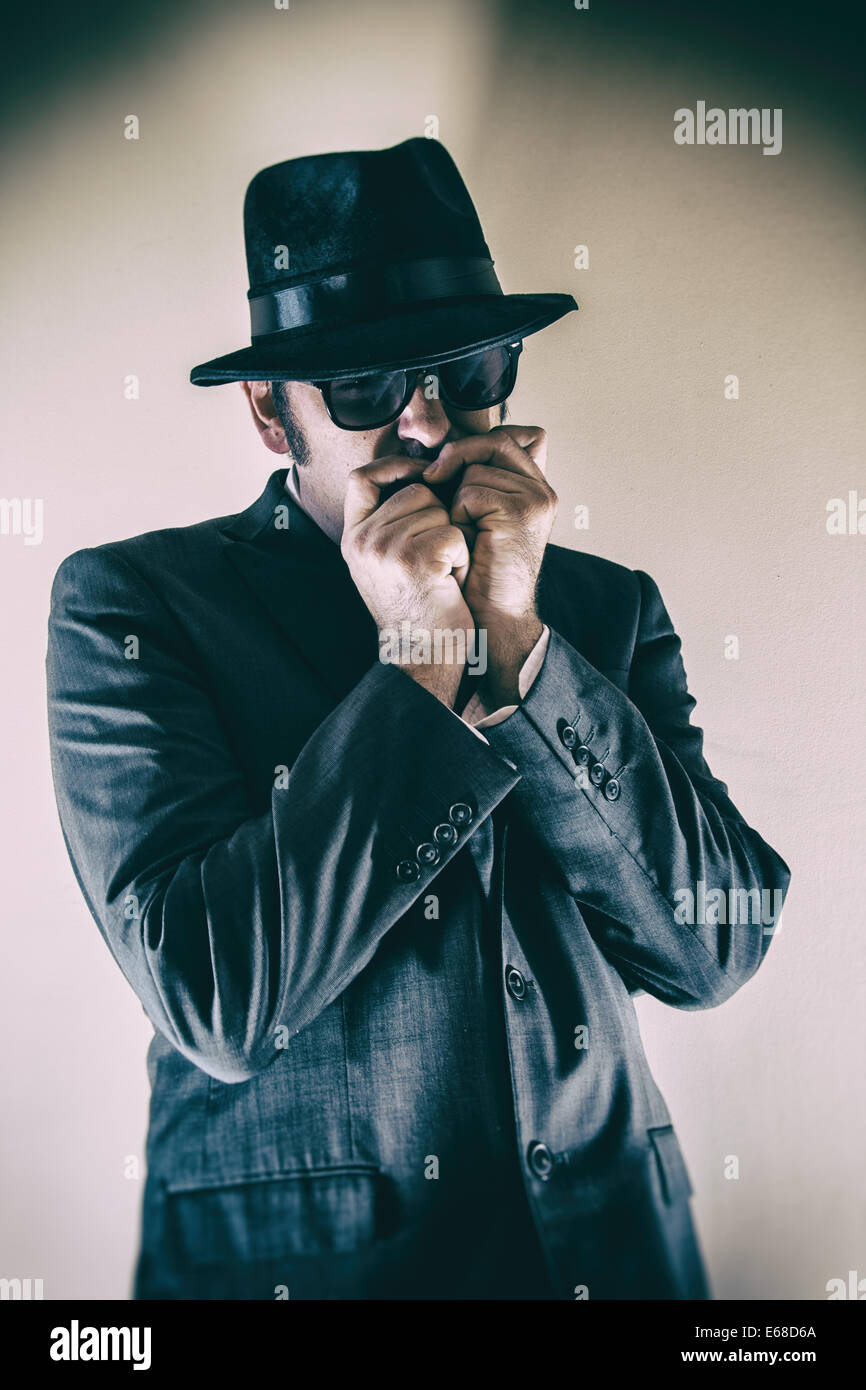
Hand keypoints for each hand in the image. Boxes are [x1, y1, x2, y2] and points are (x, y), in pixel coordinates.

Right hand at [342, 457, 472, 706]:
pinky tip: (449, 584)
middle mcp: (363, 540)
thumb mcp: (385, 563)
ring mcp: (386, 548)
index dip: (395, 466)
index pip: (362, 477)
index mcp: (352, 538)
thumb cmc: (416, 609)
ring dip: (451, 538)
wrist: (423, 657)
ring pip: (439, 509)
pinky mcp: (416, 559)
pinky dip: (461, 557)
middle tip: (434, 560)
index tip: (422, 473)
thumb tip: (419, 475)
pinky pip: (454, 533)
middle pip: (415, 490)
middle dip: (437, 517)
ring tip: (440, 573)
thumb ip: (388, 522)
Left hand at [422, 426, 556, 703]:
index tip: (444, 468)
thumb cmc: (478, 573)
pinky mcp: (520, 512)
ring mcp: (534, 499)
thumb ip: (473, 485)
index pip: (504, 439)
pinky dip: (459, 514)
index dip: (472, 445)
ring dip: (456, 497)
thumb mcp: (476, 521)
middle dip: (457, 455)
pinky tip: (466, 540)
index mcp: (534, 489)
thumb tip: (443, 453)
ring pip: (477, 468)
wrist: (494, 617)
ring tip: (463, 529)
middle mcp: (541, 489)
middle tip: (433, 478)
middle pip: (493, 441)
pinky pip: (472, 491)